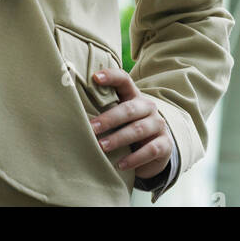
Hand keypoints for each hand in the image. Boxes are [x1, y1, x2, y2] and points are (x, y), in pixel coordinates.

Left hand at [88, 66, 172, 180]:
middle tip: (92, 128)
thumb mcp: (120, 117)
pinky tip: (120, 164)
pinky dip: (134, 158)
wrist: (155, 150)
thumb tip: (74, 107)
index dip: (111, 76)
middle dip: (109, 118)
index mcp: (134, 96)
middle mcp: (148, 107)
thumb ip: (105, 109)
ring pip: (138, 129)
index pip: (124, 80)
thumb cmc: (128, 129)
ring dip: (118, 139)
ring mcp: (158, 125)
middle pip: (129, 109)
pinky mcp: (165, 144)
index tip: (94, 78)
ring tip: (102, 147)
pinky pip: (150, 150)